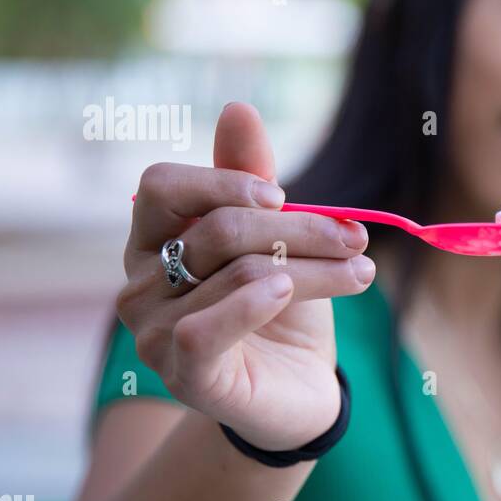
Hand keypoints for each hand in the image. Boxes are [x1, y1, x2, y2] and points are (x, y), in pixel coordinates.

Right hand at [116, 103, 373, 450]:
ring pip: (238, 273)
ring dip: (314, 268)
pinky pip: (203, 328)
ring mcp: (152, 332)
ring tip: (361, 271)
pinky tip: (286, 292)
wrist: (299, 392)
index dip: (223, 181)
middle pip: (218, 229)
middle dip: (300, 229)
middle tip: (357, 237)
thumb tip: (237, 107)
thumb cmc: (280, 310)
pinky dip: (250, 304)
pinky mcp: (181, 374)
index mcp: (153, 241)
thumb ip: (250, 179)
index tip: (284, 196)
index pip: (161, 186)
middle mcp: (140, 283)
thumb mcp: (275, 239)